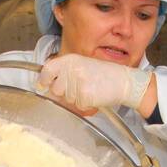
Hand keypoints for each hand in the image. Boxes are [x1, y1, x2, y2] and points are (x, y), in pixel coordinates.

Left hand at [36, 54, 151, 112]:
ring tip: (90, 89)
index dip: (43, 79)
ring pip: (67, 100)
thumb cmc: (105, 74)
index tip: (43, 85)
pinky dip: (85, 105)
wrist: (124, 81)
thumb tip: (46, 84)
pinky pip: (78, 106)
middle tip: (79, 88)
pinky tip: (94, 96)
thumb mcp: (83, 65)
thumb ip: (65, 72)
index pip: (48, 69)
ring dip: (76, 99)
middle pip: (55, 89)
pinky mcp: (85, 95)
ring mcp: (78, 83)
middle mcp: (73, 70)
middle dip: (64, 93)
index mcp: (71, 60)